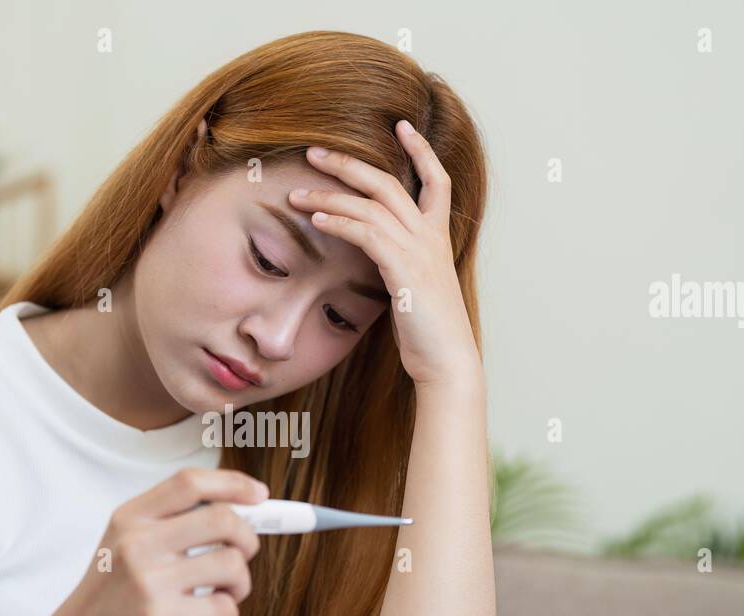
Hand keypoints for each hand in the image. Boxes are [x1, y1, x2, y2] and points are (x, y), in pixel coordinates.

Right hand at [53, 467, 266, 615]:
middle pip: (223, 519)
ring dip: (241, 582)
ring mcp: (149, 582)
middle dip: (248, 537)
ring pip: (231, 564)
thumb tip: (245, 508)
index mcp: (131, 518)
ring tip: (224, 594)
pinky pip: (224, 607)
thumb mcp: (126, 543)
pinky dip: (227, 614)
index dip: (233, 484)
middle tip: (242, 554)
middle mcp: (138, 544)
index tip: (260, 495)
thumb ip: (173, 522)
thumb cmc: (113, 593)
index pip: (190, 482)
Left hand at [289, 120, 481, 389]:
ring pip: (371, 205)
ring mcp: (418, 252)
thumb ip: (398, 265)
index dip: (421, 151)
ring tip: (296, 193)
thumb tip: (375, 257)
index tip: (403, 125)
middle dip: (350, 163)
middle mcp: (430, 238)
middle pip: (389, 183)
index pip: (436, 181)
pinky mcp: (403, 270)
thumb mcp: (414, 290)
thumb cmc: (428, 333)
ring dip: (329, 194)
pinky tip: (316, 219)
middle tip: (315, 151)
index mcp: (437, 239)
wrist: (447, 362)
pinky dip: (339, 222)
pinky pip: (366, 233)